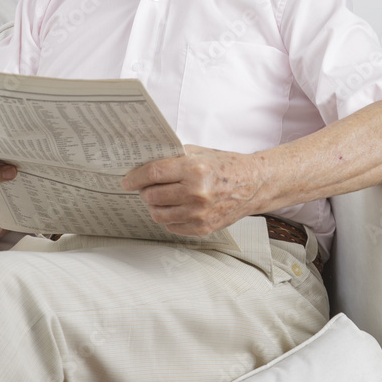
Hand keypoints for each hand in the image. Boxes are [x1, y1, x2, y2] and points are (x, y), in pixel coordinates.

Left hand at [121, 144, 261, 236]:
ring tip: (159, 198)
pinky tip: (175, 207)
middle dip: (144, 191)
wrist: (254, 185)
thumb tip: (146, 162)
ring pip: (158, 214)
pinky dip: (168, 218)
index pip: (153, 174)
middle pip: (152, 196)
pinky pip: (172, 226)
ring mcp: (200, 213)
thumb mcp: (200, 153)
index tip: (128, 180)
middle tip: (147, 187)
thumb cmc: (226, 166)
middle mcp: (196, 193)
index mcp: (194, 170)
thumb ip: (174, 157)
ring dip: (154, 206)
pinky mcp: (203, 228)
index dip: (135, 177)